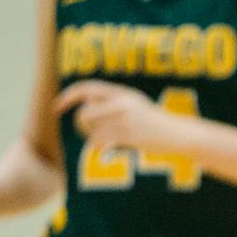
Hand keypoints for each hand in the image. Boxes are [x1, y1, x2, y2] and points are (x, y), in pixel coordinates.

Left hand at [54, 80, 183, 153]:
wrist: (178, 134)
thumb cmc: (155, 122)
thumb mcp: (135, 103)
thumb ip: (113, 102)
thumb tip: (87, 108)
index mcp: (121, 92)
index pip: (86, 88)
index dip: (67, 96)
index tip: (57, 107)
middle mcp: (120, 102)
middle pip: (84, 112)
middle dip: (82, 125)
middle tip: (91, 131)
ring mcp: (124, 119)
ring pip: (91, 129)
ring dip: (93, 136)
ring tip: (107, 139)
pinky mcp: (128, 135)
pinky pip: (100, 141)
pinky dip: (101, 147)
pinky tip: (111, 148)